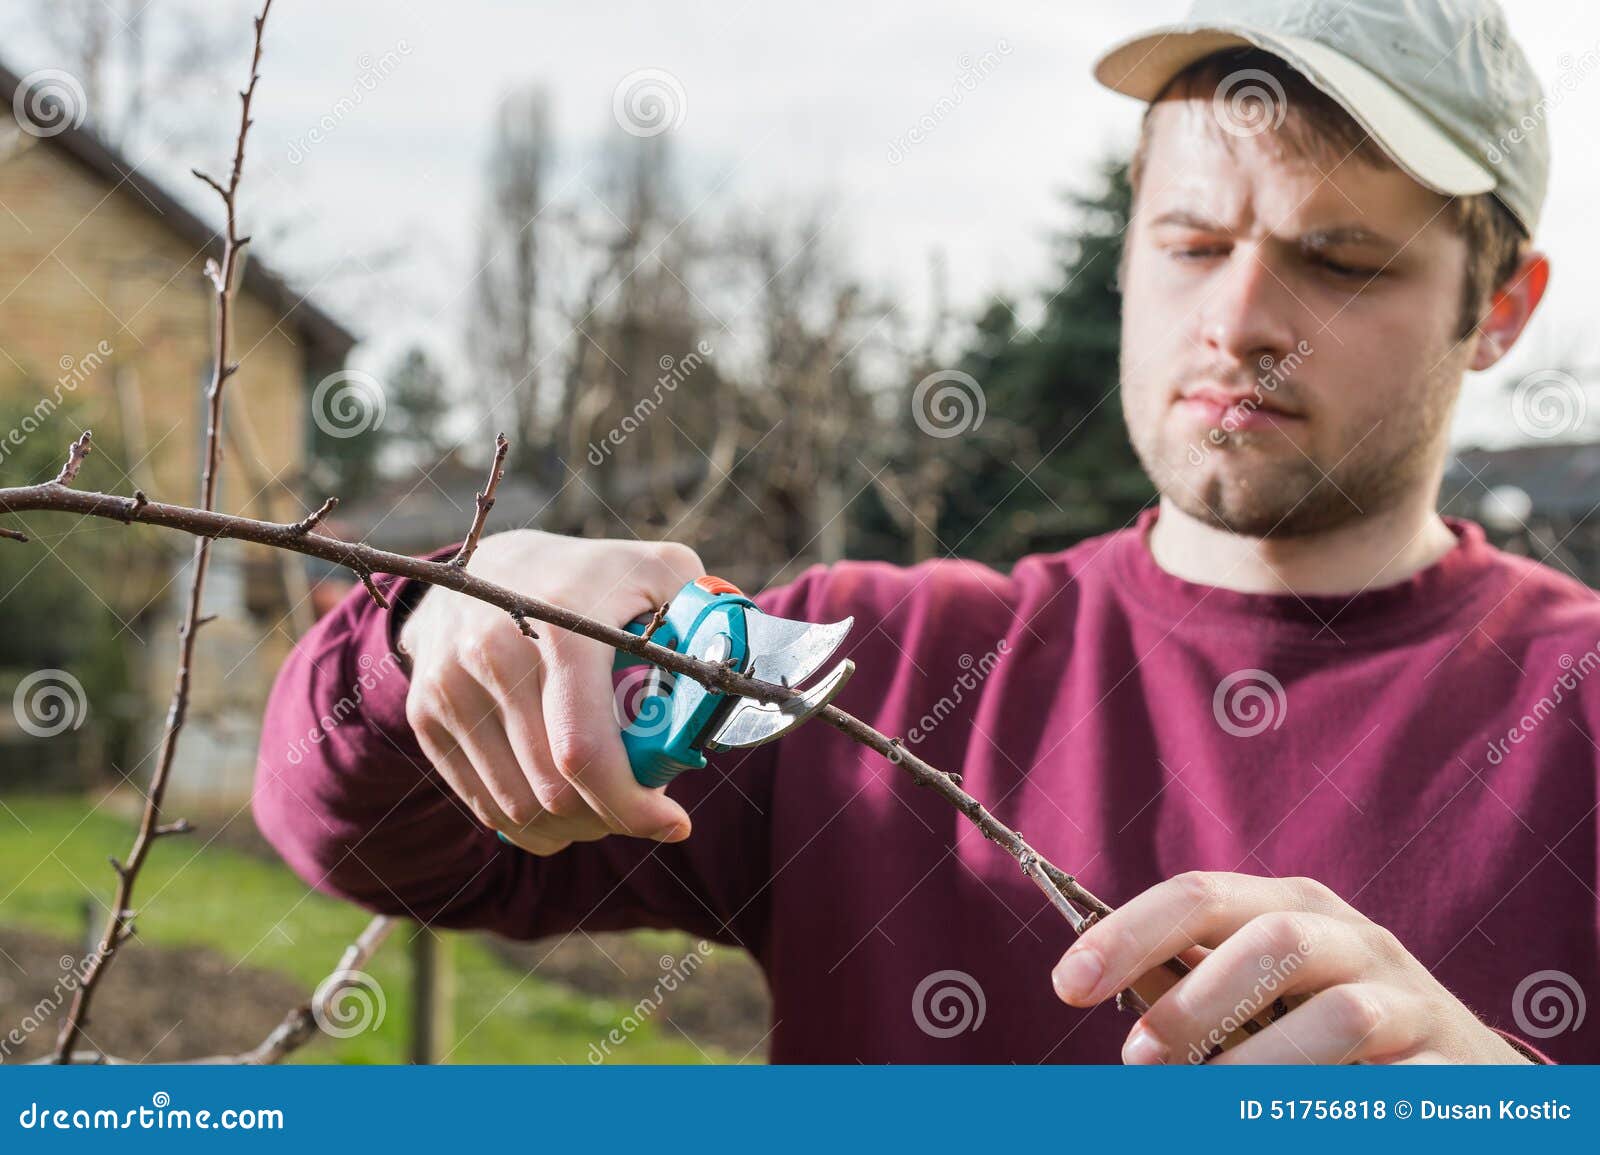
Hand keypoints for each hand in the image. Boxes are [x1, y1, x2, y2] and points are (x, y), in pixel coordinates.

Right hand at [398, 528, 705, 854]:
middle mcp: (494, 652)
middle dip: (610, 817)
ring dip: (572, 828)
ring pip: (517, 808)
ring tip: (606, 808)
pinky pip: (483, 804)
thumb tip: (744, 675)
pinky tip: (561, 808)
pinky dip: (529, 825)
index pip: (586, 749)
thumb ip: (708, 615)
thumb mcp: (659, 570)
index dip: (632, 805)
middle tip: (643, 810)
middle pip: (553, 791)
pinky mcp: (427, 715)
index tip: (674, 824)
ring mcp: (450, 687)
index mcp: (560, 619)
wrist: (483, 565)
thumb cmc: (594, 577)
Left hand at [1049, 871, 1529, 1063]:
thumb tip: (1118, 1023)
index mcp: (1290, 906)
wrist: (1464, 1076)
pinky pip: (1394, 1088)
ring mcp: (1409, 1000)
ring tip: (1208, 1103)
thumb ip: (1195, 994)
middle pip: (1272, 941)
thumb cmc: (1331, 1033)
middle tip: (1140, 1062)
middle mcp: (1352, 938)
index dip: (1128, 933)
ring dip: (1260, 1064)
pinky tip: (1293, 1120)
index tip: (1069, 984)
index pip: (1200, 895)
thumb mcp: (1262, 997)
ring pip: (1339, 1014)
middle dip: (1195, 1002)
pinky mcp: (1453, 1069)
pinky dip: (1332, 1106)